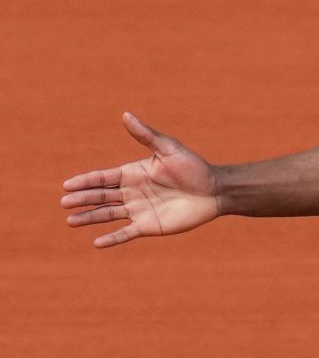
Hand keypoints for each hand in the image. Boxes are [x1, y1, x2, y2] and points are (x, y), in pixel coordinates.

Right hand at [61, 113, 221, 247]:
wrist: (215, 190)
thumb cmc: (193, 167)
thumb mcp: (168, 148)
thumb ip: (146, 135)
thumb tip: (126, 114)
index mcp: (132, 173)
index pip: (103, 178)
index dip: (85, 181)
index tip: (67, 184)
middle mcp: (131, 192)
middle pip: (101, 196)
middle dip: (82, 199)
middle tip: (65, 202)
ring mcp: (139, 210)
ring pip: (108, 214)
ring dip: (90, 218)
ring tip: (71, 221)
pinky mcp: (149, 226)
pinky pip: (126, 233)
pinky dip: (112, 238)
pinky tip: (97, 242)